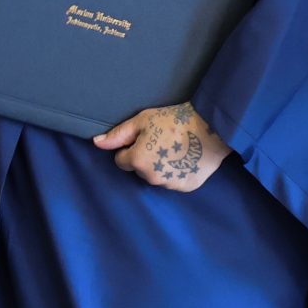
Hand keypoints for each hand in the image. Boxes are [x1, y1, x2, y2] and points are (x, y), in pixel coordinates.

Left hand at [94, 102, 230, 190]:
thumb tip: (97, 143)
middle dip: (144, 158)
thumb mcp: (141, 121)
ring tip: (174, 149)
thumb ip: (118, 135)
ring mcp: (170, 185)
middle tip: (161, 142)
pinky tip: (184, 158)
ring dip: (160, 166)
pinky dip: (176, 173)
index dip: (130, 149)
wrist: (210, 128)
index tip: (143, 139)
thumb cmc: (172, 120)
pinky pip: (173, 181)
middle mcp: (152, 177)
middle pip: (139, 170)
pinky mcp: (186, 187)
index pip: (122, 160)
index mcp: (138, 161)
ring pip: (156, 177)